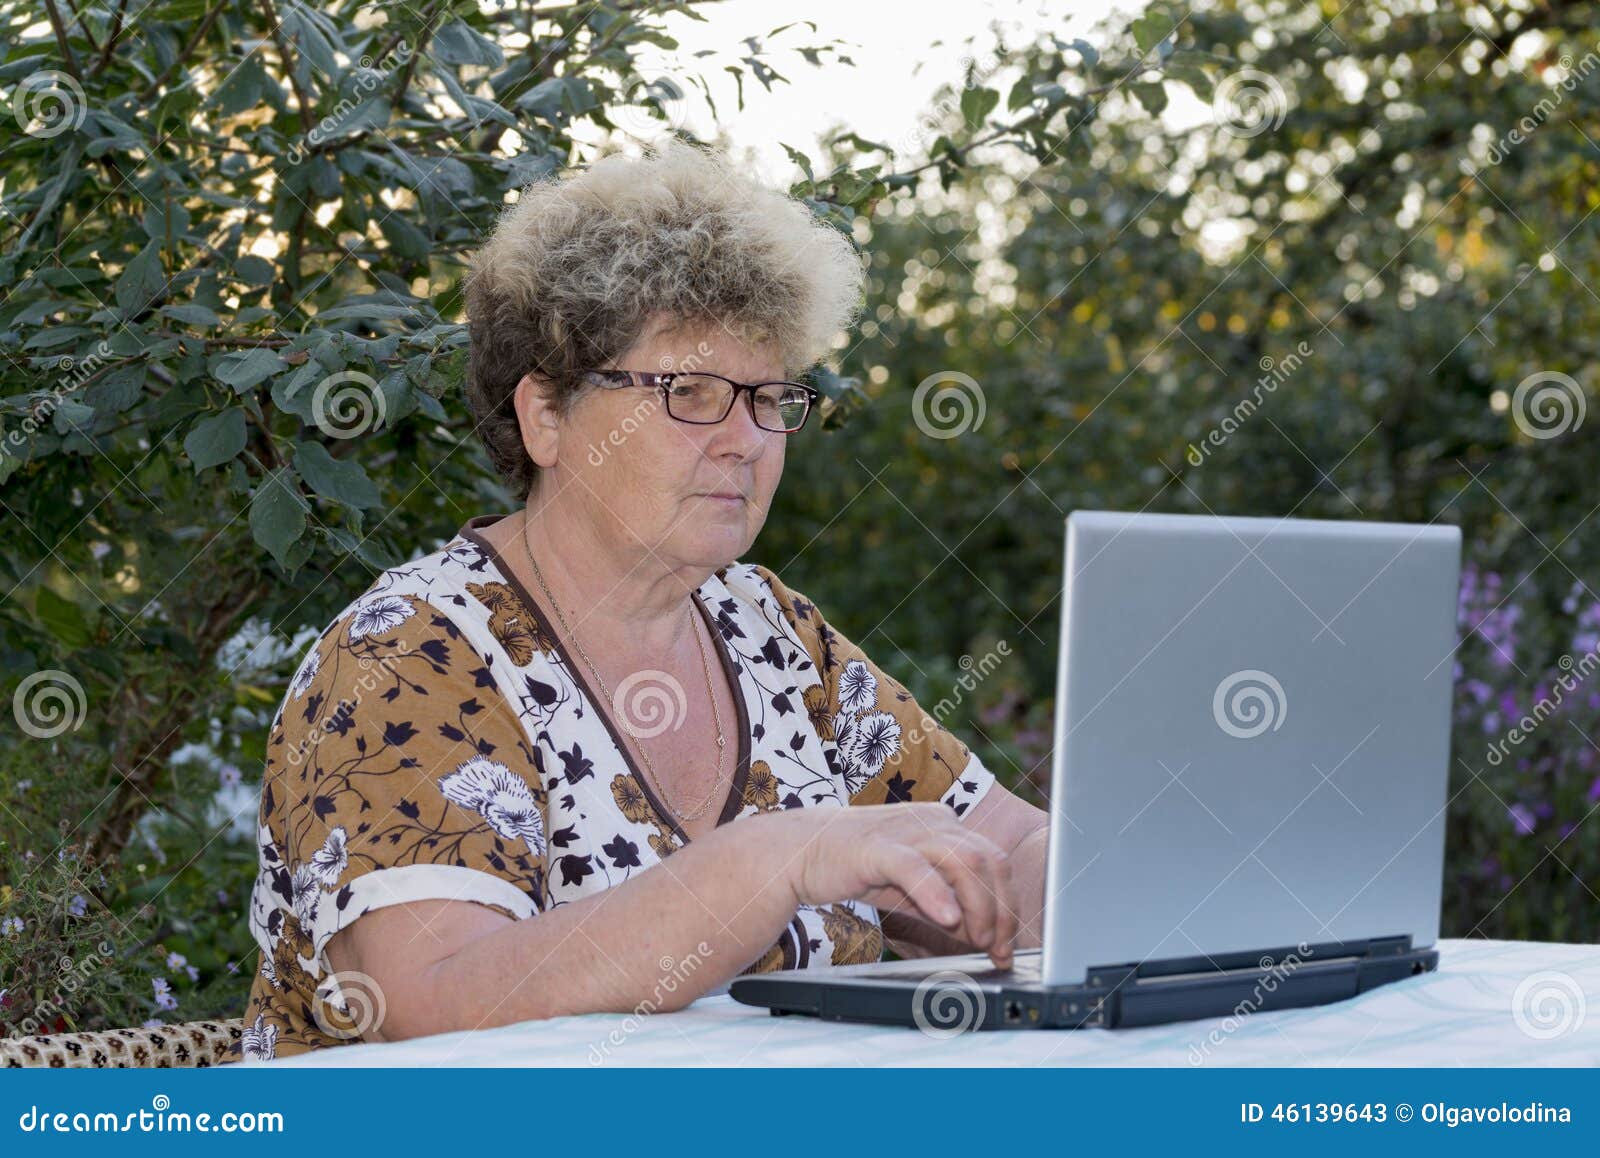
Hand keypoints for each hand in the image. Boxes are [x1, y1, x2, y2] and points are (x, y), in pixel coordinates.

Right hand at [778, 802, 1016, 968]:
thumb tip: (981, 933)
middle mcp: (934, 820)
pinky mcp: (878, 846)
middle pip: (989, 860)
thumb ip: (945, 904)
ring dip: (979, 905)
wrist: (798, 852)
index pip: (994, 861)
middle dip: (1001, 910)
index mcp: (945, 825)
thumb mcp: (910, 888)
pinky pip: (917, 867)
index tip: (1007, 945)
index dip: (1007, 905)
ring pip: (964, 861)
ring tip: (978, 939)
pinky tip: (948, 919)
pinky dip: (938, 894)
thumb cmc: (855, 866)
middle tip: (998, 949)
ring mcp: (907, 830)